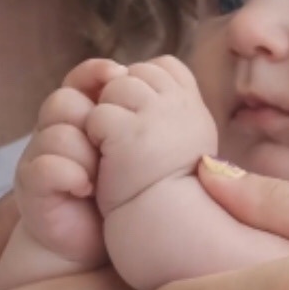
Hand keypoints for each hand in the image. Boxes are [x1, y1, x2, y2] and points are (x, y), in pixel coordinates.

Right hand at [13, 60, 126, 270]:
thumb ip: (144, 118)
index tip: (118, 74)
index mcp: (83, 115)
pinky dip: (69, 174)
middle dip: (92, 118)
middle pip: (64, 101)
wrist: (100, 242)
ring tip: (102, 176)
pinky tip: (87, 188)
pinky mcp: (32, 186)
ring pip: (56, 133)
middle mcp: (56, 130)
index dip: (96, 73)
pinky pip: (45, 167)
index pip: (81, 79)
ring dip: (84, 153)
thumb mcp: (140, 151)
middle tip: (111, 145)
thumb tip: (159, 82)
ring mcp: (41, 156)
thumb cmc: (123, 193)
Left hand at [86, 56, 219, 211]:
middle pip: (136, 73)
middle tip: (126, 138)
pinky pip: (98, 115)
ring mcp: (154, 115)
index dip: (144, 84)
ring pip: (115, 88)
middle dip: (121, 98)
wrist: (162, 223)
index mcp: (193, 105)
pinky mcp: (127, 132)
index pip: (165, 66)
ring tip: (118, 148)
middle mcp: (179, 104)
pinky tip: (108, 160)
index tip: (141, 119)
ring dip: (107, 115)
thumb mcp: (182, 138)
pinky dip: (95, 136)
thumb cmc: (168, 185)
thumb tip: (145, 75)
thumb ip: (170, 106)